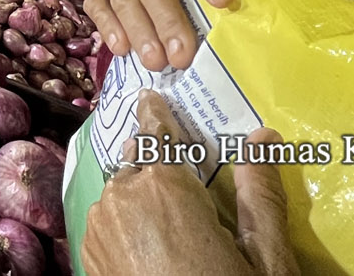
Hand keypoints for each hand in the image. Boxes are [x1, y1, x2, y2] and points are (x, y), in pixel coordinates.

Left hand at [83, 93, 297, 275]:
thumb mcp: (264, 256)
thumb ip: (261, 192)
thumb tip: (263, 136)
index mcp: (165, 186)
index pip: (155, 128)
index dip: (158, 112)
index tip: (155, 96)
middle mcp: (122, 197)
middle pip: (138, 161)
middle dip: (158, 166)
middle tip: (186, 185)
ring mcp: (99, 227)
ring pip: (120, 192)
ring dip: (141, 197)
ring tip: (173, 225)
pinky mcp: (89, 255)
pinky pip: (108, 221)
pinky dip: (126, 223)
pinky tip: (153, 246)